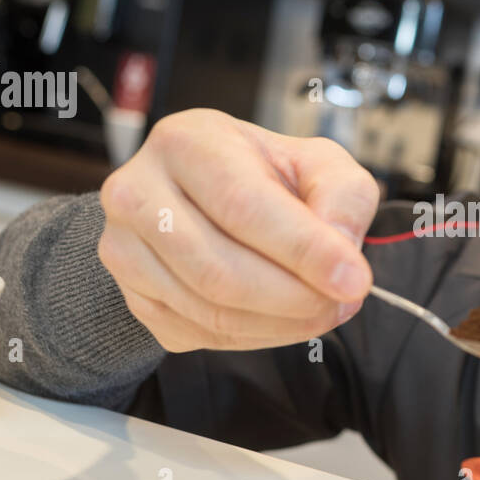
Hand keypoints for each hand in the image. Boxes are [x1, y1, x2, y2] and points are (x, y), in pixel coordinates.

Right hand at [97, 108, 379, 352]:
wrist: (204, 196)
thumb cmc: (263, 175)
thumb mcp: (317, 162)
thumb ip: (342, 195)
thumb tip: (340, 251)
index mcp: (184, 143)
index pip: (243, 206)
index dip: (303, 250)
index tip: (354, 280)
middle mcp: (137, 194)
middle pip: (220, 271)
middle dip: (297, 298)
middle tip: (345, 301)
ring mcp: (125, 251)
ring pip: (210, 312)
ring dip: (283, 323)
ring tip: (324, 308)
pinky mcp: (134, 298)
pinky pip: (201, 335)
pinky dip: (257, 336)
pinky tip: (284, 316)